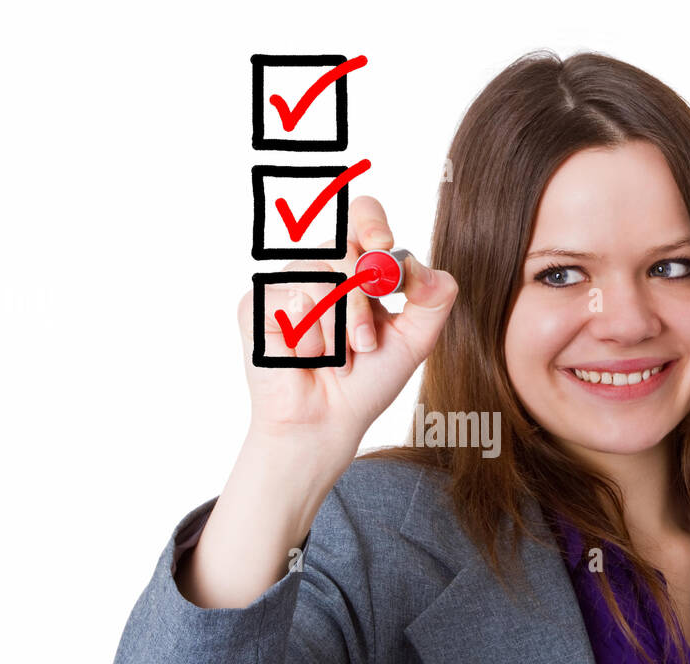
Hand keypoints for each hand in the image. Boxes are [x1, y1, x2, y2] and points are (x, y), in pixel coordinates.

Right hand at [236, 195, 457, 461]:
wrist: (328, 421)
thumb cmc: (367, 382)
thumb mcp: (415, 339)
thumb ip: (433, 299)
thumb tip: (422, 265)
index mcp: (357, 267)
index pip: (362, 215)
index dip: (372, 222)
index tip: (384, 248)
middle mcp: (320, 268)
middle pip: (343, 248)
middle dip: (361, 302)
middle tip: (365, 343)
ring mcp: (287, 283)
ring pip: (319, 276)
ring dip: (339, 327)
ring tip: (338, 359)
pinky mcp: (256, 304)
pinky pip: (290, 300)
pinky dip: (309, 339)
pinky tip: (304, 359)